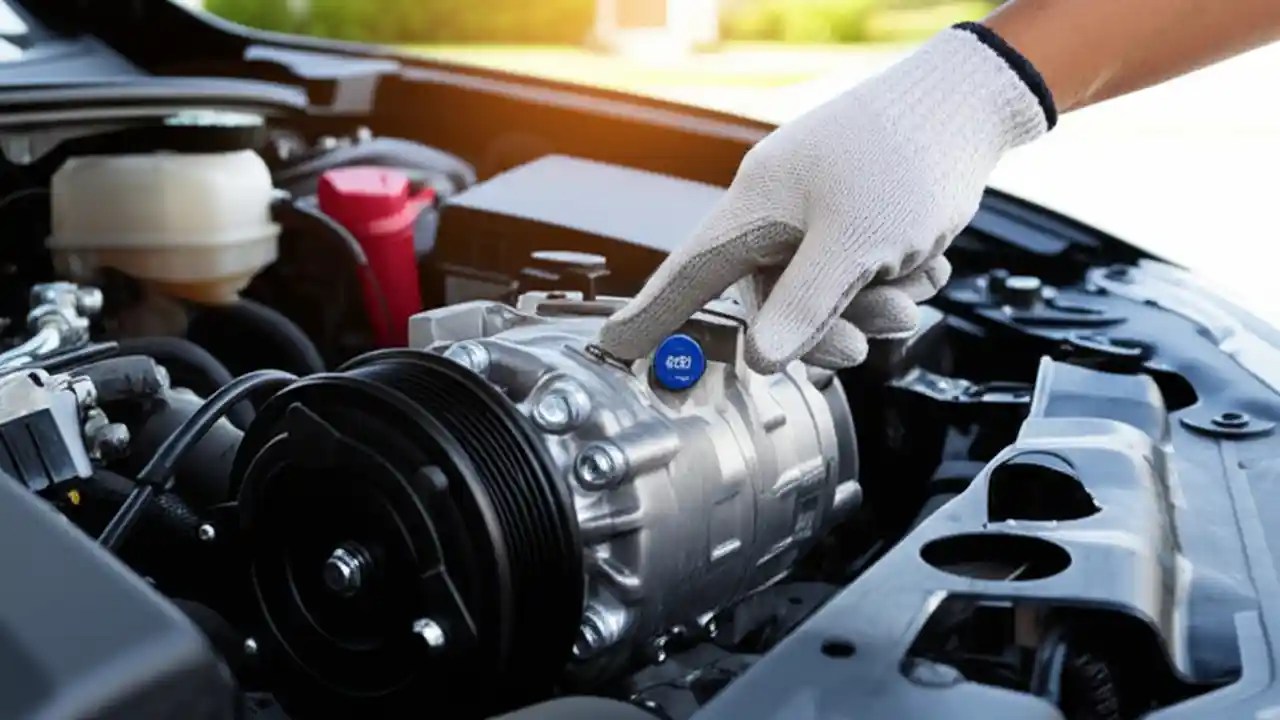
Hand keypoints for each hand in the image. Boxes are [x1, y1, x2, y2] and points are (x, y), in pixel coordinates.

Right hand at [597, 25, 1053, 373]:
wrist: (971, 104)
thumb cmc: (908, 157)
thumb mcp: (856, 244)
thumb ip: (804, 305)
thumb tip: (760, 359)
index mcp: (758, 205)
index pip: (690, 272)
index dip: (652, 315)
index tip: (616, 347)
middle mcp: (780, 210)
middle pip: (775, 300)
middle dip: (827, 325)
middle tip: (869, 336)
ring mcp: (818, 213)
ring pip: (826, 293)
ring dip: (872, 302)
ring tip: (913, 282)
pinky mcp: (856, 215)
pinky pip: (859, 274)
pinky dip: (893, 278)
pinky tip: (922, 259)